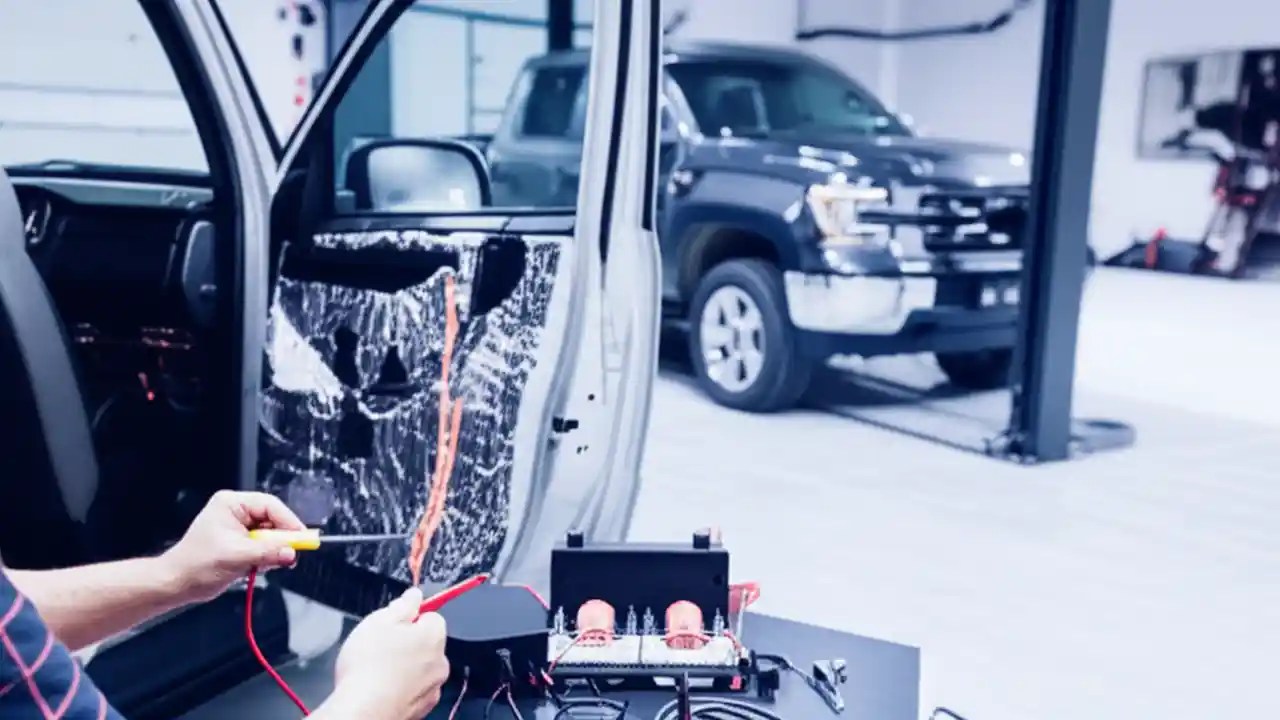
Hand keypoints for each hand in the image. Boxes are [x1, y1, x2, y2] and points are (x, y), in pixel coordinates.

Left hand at [161, 490, 305, 602]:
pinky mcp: (239, 542)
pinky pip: (263, 546)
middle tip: (290, 554)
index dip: (288, 521)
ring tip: (262, 564)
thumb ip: (268, 553)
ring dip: (271, 551)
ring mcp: (237, 527)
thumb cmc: (196, 565)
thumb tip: (292, 552)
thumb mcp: (237, 557)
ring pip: (270, 534)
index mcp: (231, 504)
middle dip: (280, 539)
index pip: (270, 506)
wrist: (176, 584)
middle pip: (272, 519)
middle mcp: (235, 512)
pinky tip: (256, 567)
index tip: (302, 538)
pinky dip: (265, 557)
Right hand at [330, 588, 449, 719]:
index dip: (410, 617)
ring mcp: (432, 687)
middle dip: (407, 642)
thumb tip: (414, 595)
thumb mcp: (380, 621)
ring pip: (420, 667)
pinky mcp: (421, 708)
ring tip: (377, 669)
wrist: (363, 712)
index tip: (393, 623)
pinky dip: (401, 687)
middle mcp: (440, 662)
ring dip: (404, 665)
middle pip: (426, 642)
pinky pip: (414, 689)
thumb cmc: (369, 668)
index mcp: (433, 635)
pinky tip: (381, 687)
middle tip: (380, 646)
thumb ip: (403, 604)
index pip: (431, 615)